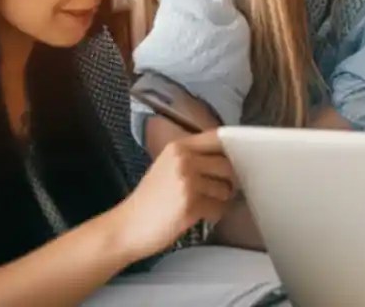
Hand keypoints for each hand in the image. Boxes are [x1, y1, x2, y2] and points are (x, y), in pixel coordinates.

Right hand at [108, 130, 235, 260]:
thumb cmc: (149, 201)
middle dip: (227, 180)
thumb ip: (195, 158)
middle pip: (228, 164)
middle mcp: (183, 160)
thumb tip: (229, 157)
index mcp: (178, 147)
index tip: (238, 157)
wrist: (126, 227)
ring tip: (201, 204)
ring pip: (226, 188)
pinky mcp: (191, 204)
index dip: (233, 147)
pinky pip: (220, 208)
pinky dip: (214, 214)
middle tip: (216, 190)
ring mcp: (187, 182)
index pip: (217, 137)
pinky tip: (198, 216)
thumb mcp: (167, 167)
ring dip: (220, 200)